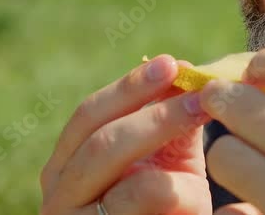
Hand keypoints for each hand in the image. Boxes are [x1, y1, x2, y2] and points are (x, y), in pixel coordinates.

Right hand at [40, 55, 211, 214]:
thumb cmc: (168, 212)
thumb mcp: (168, 162)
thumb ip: (171, 121)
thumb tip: (185, 69)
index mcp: (67, 163)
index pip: (90, 115)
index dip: (130, 87)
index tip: (174, 64)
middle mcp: (59, 194)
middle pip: (100, 141)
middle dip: (154, 113)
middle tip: (199, 94)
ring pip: (118, 178)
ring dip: (166, 146)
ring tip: (205, 123)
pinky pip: (137, 209)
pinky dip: (174, 196)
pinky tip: (198, 193)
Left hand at [199, 44, 264, 214]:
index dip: (261, 63)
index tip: (257, 76)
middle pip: (237, 103)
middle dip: (224, 100)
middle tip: (225, 105)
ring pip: (223, 153)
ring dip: (230, 153)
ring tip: (247, 161)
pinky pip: (229, 210)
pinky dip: (235, 209)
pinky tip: (251, 206)